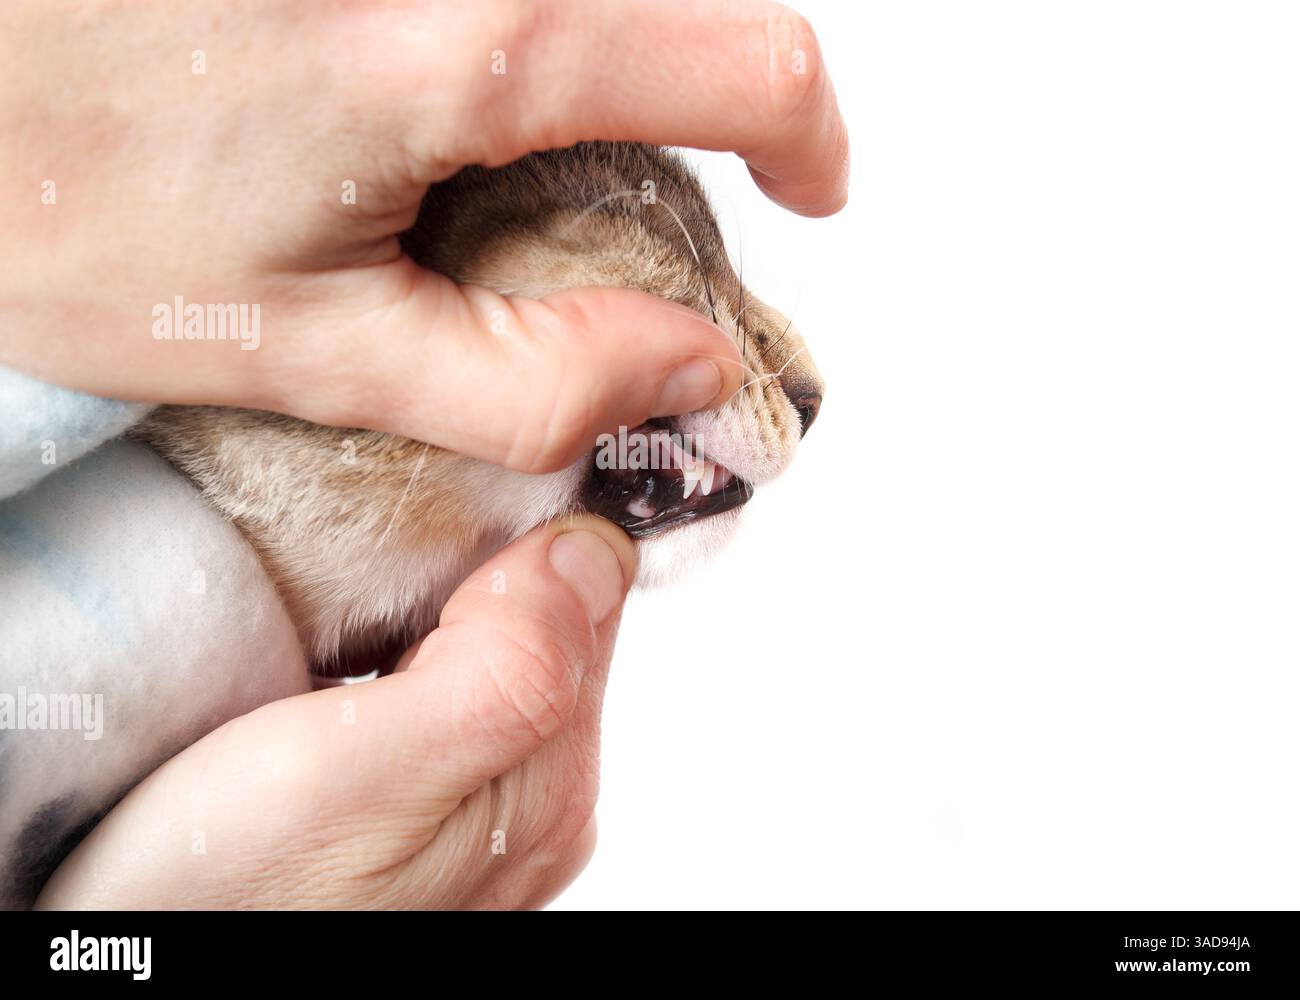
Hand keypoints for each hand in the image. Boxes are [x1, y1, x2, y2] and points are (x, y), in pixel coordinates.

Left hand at [0, 0, 847, 472]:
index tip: (804, 185)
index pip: (749, 54)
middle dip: (695, 93)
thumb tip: (684, 362)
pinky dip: (531, 29)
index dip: (808, 133)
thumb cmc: (58, 196)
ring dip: (607, 46)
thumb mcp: (302, 347)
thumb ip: (525, 375)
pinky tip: (431, 84)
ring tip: (508, 139)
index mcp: (470, 46)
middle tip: (619, 190)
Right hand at [36, 517, 635, 908]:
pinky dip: (389, 650)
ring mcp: (473, 812)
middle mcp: (529, 805)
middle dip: (472, 570)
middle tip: (369, 558)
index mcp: (547, 785)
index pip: (590, 600)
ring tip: (341, 609)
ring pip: (486, 648)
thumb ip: (505, 666)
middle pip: (544, 622)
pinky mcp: (410, 812)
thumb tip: (596, 552)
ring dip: (425, 608)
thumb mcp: (365, 769)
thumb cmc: (228, 896)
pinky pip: (432, 688)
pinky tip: (330, 664)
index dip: (520, 534)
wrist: (145, 958)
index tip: (428, 518)